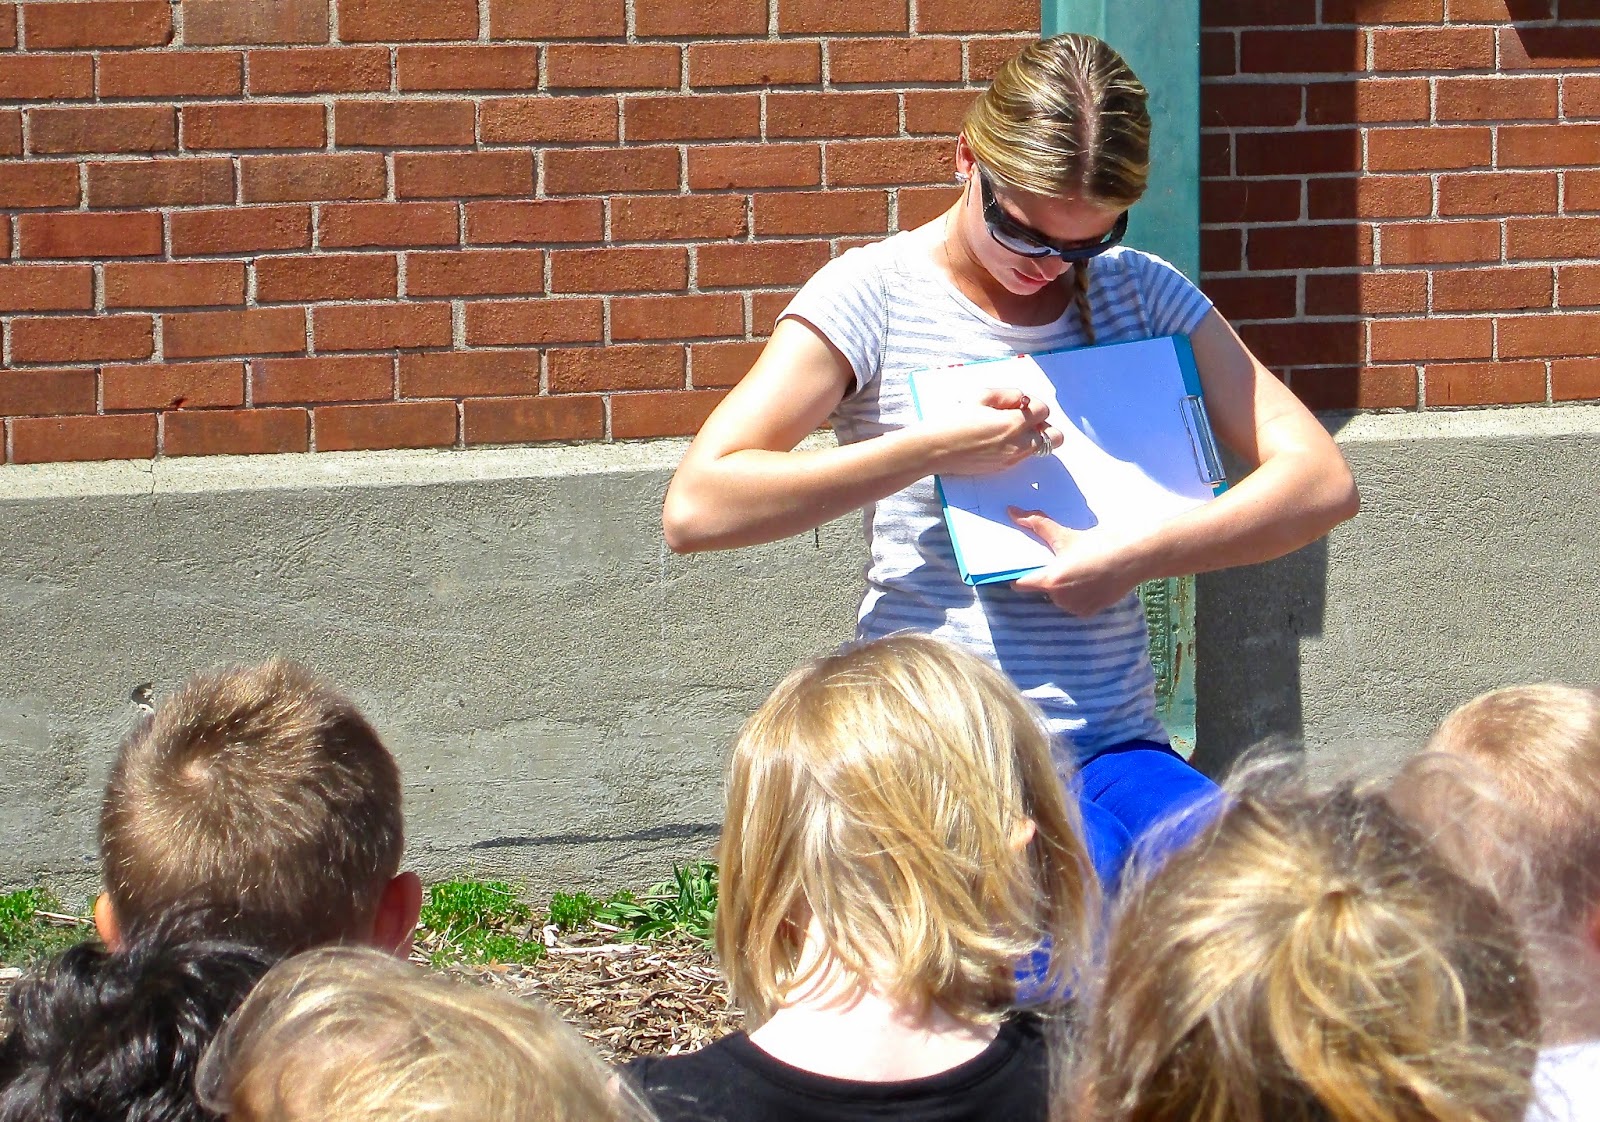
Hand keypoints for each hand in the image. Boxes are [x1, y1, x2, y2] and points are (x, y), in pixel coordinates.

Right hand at [921, 387, 1062, 476]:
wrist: (935, 449)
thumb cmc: (953, 421)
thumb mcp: (979, 397)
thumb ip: (1006, 394)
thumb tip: (1021, 399)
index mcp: (1013, 422)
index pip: (1044, 411)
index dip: (1034, 405)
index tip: (1020, 405)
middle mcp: (1018, 443)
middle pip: (1054, 437)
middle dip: (1043, 426)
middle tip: (1025, 421)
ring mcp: (1011, 458)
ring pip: (1040, 450)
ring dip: (1033, 439)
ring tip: (1011, 432)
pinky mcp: (1002, 468)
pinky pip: (1022, 458)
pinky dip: (1018, 449)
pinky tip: (998, 442)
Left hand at [1009, 507, 1147, 615]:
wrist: (1133, 558)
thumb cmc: (1099, 545)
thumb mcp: (1066, 535)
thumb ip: (1036, 524)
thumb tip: (1012, 512)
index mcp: (1050, 581)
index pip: (1021, 584)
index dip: (1018, 576)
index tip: (1021, 569)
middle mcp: (1060, 599)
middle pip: (1042, 590)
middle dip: (1047, 579)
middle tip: (1060, 563)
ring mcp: (1075, 608)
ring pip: (1059, 599)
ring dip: (1063, 589)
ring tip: (1077, 571)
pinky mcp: (1089, 613)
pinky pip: (1074, 606)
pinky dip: (1077, 596)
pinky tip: (1088, 581)